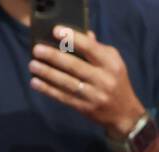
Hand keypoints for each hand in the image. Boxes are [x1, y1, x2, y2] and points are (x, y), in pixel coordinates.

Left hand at [30, 28, 146, 136]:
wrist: (125, 114)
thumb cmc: (116, 82)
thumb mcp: (113, 62)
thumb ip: (97, 49)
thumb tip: (82, 34)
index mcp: (110, 64)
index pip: (90, 48)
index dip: (72, 38)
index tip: (56, 31)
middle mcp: (103, 79)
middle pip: (74, 66)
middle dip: (53, 57)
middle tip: (37, 50)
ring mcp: (94, 95)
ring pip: (67, 83)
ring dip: (47, 73)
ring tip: (33, 65)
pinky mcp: (85, 108)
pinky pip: (64, 97)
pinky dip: (48, 90)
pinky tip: (36, 83)